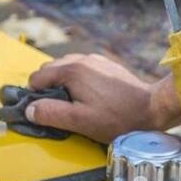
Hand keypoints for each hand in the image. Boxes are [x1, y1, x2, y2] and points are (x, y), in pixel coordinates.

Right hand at [25, 53, 160, 142]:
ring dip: (62, 83)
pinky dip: (78, 81)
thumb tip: (30, 110)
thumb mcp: (79, 121)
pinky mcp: (106, 65)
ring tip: (73, 104)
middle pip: (50, 70)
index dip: (34, 95)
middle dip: (47, 88)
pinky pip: (82, 69)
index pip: (37, 77)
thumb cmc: (118, 117)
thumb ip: (51, 114)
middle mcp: (82, 59)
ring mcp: (95, 60)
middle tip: (58, 109)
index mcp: (71, 70)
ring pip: (66, 68)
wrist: (151, 108)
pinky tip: (88, 97)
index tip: (41, 109)